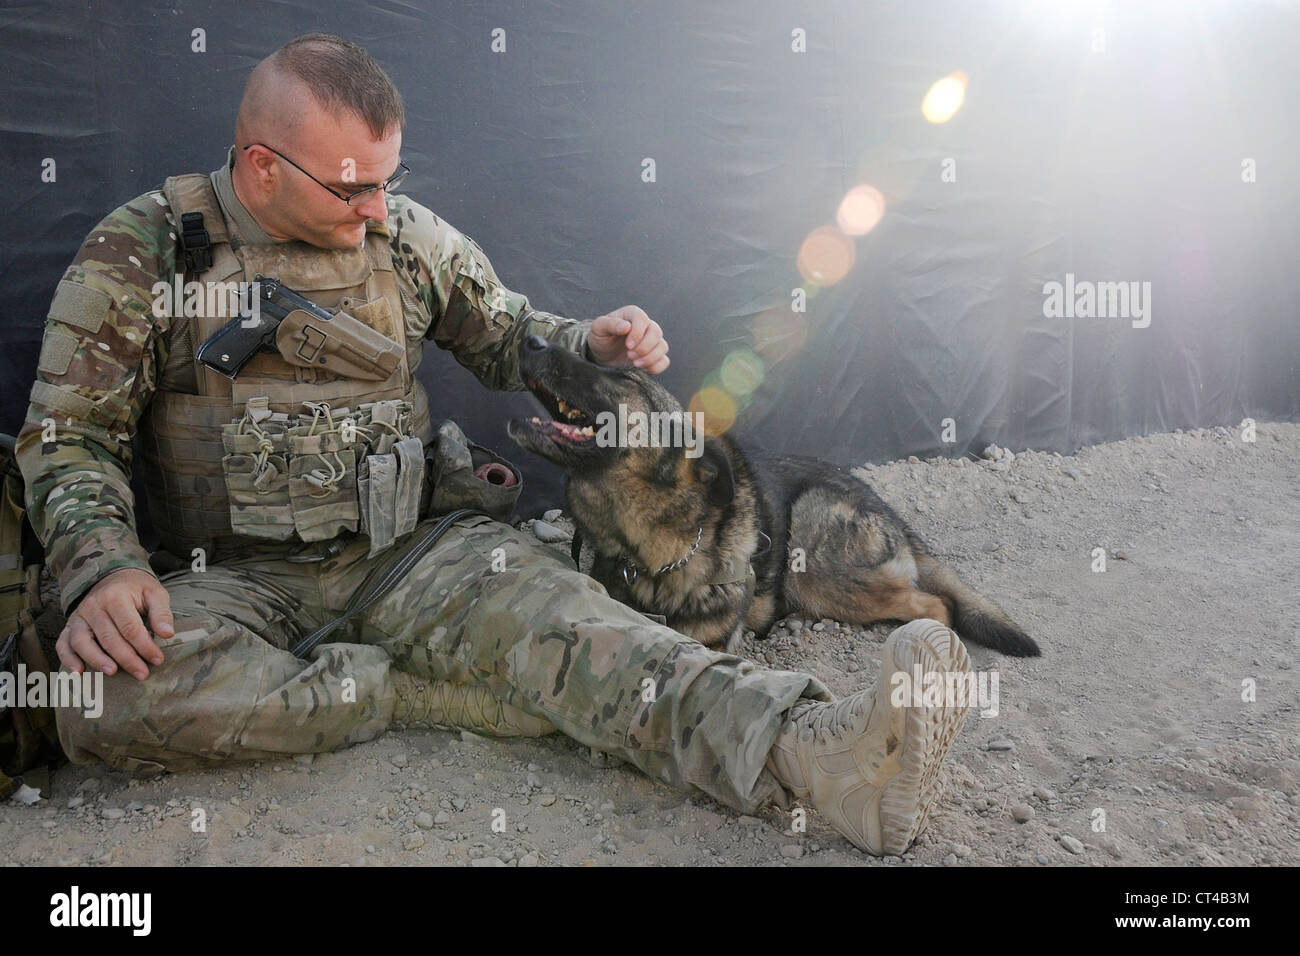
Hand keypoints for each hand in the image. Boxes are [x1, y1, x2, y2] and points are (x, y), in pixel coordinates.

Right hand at [56, 568, 173, 679]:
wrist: (112, 576)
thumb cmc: (136, 589)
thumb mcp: (154, 593)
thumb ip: (161, 613)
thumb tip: (167, 634)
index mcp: (115, 597)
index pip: (130, 627)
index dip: (144, 646)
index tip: (157, 660)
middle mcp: (93, 606)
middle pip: (108, 638)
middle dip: (126, 658)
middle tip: (142, 674)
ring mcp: (79, 616)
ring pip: (83, 642)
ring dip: (96, 660)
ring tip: (112, 672)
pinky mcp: (70, 625)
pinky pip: (63, 643)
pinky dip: (68, 659)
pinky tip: (78, 673)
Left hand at [588, 305, 668, 372]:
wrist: (602, 354)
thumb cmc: (600, 338)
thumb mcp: (598, 329)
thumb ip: (609, 324)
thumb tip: (626, 327)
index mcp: (632, 315)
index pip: (642, 319)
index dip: (638, 333)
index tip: (628, 346)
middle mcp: (645, 325)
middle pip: (656, 332)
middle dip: (644, 347)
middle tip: (630, 355)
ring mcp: (652, 341)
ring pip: (663, 346)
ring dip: (650, 357)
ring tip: (635, 363)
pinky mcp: (654, 355)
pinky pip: (664, 361)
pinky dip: (656, 366)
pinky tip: (642, 368)